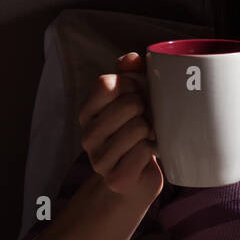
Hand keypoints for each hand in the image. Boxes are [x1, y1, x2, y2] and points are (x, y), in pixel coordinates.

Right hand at [77, 52, 162, 200]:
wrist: (134, 180)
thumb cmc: (135, 134)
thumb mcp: (130, 101)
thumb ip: (129, 75)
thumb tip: (132, 58)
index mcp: (87, 112)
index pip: (105, 84)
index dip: (130, 84)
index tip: (138, 94)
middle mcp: (88, 135)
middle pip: (128, 104)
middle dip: (146, 108)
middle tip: (147, 119)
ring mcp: (100, 159)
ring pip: (138, 127)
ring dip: (151, 130)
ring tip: (147, 137)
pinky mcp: (116, 178)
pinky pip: (144, 151)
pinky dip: (153, 149)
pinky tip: (147, 153)